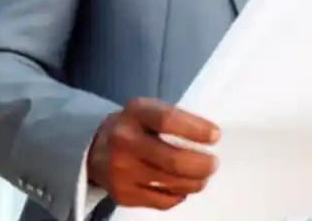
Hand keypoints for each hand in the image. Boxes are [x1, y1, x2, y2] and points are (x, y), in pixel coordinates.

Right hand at [87, 97, 220, 209]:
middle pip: (172, 159)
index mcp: (135, 113)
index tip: (215, 136)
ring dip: (195, 182)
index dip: (196, 130)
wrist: (96, 149)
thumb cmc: (136, 126)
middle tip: (213, 163)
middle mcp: (124, 141)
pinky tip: (183, 187)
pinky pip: (161, 201)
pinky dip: (179, 195)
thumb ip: (177, 119)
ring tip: (203, 177)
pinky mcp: (122, 195)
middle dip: (201, 164)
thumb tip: (211, 139)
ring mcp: (121, 171)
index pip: (168, 120)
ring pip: (170, 183)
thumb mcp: (150, 110)